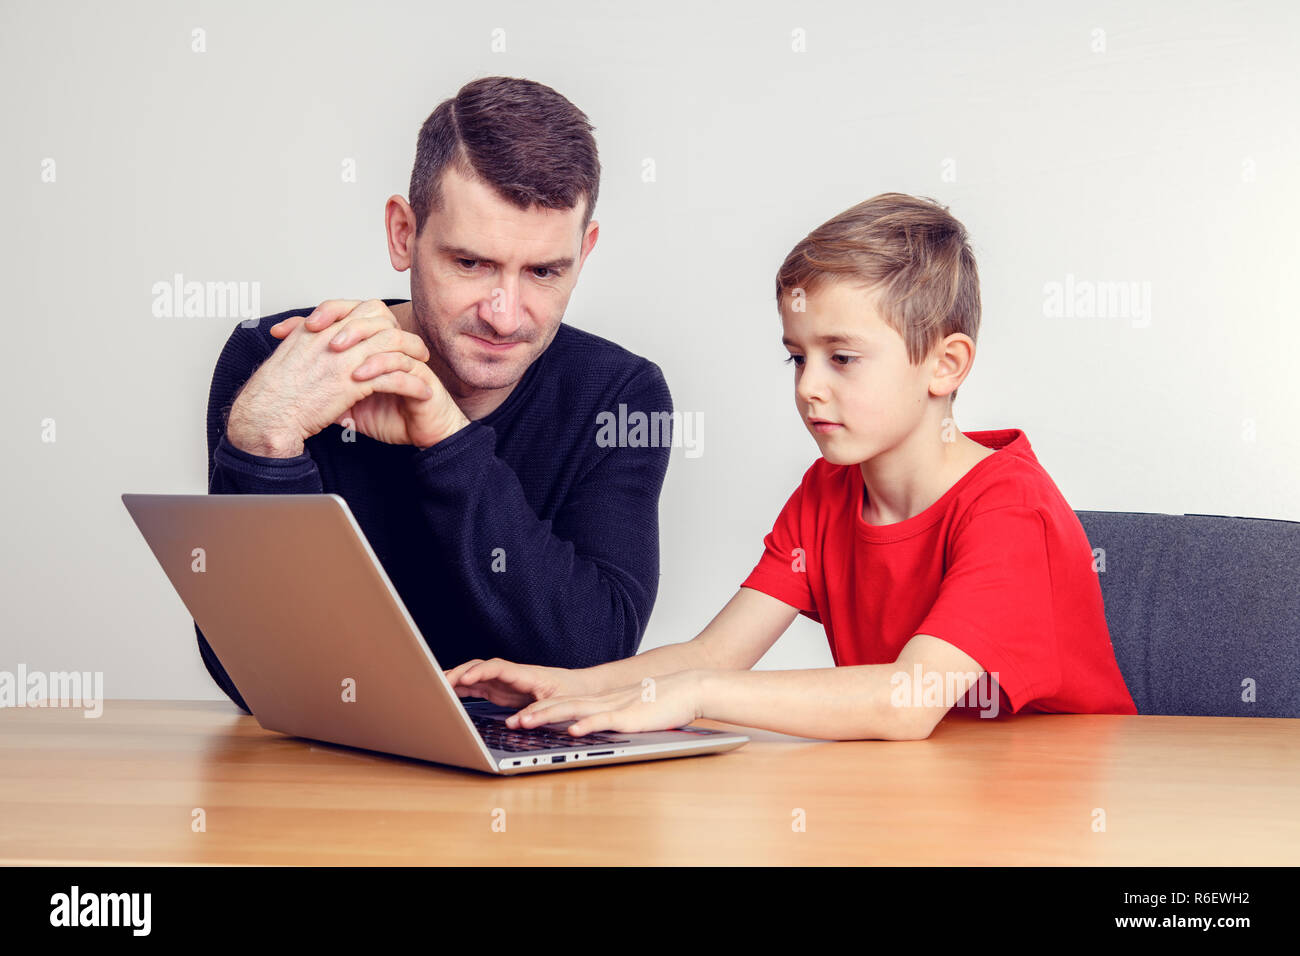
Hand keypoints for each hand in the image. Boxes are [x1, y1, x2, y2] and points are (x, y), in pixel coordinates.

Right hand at [227, 298, 437, 455]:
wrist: (266, 415)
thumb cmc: (273, 393)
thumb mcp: (289, 357)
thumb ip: (306, 343)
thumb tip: (316, 340)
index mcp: (315, 329)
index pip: (355, 308)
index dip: (376, 318)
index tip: (388, 331)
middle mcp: (330, 337)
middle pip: (377, 317)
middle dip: (400, 329)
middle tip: (413, 345)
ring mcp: (342, 358)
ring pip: (390, 341)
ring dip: (412, 350)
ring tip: (423, 362)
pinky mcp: (352, 383)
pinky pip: (392, 374)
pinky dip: (410, 381)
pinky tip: (420, 389)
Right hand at [444, 658, 593, 709]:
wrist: (577, 688)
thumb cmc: (569, 693)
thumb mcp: (557, 704)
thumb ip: (536, 711)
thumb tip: (515, 723)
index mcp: (524, 674)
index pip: (497, 668)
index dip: (479, 671)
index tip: (464, 678)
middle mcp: (510, 675)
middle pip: (479, 668)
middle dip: (458, 673)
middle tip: (437, 683)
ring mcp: (503, 682)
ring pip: (474, 676)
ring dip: (455, 680)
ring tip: (434, 688)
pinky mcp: (499, 690)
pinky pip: (475, 686)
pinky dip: (460, 688)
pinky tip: (446, 694)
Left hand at [503, 671, 706, 736]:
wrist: (689, 688)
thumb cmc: (663, 702)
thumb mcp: (629, 709)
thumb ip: (611, 718)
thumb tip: (592, 728)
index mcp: (601, 701)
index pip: (563, 703)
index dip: (538, 709)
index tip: (518, 717)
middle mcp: (603, 702)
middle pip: (561, 705)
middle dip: (533, 713)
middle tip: (510, 721)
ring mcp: (615, 708)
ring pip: (575, 711)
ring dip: (549, 716)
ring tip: (527, 721)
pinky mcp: (630, 717)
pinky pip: (604, 721)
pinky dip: (586, 725)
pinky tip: (573, 730)